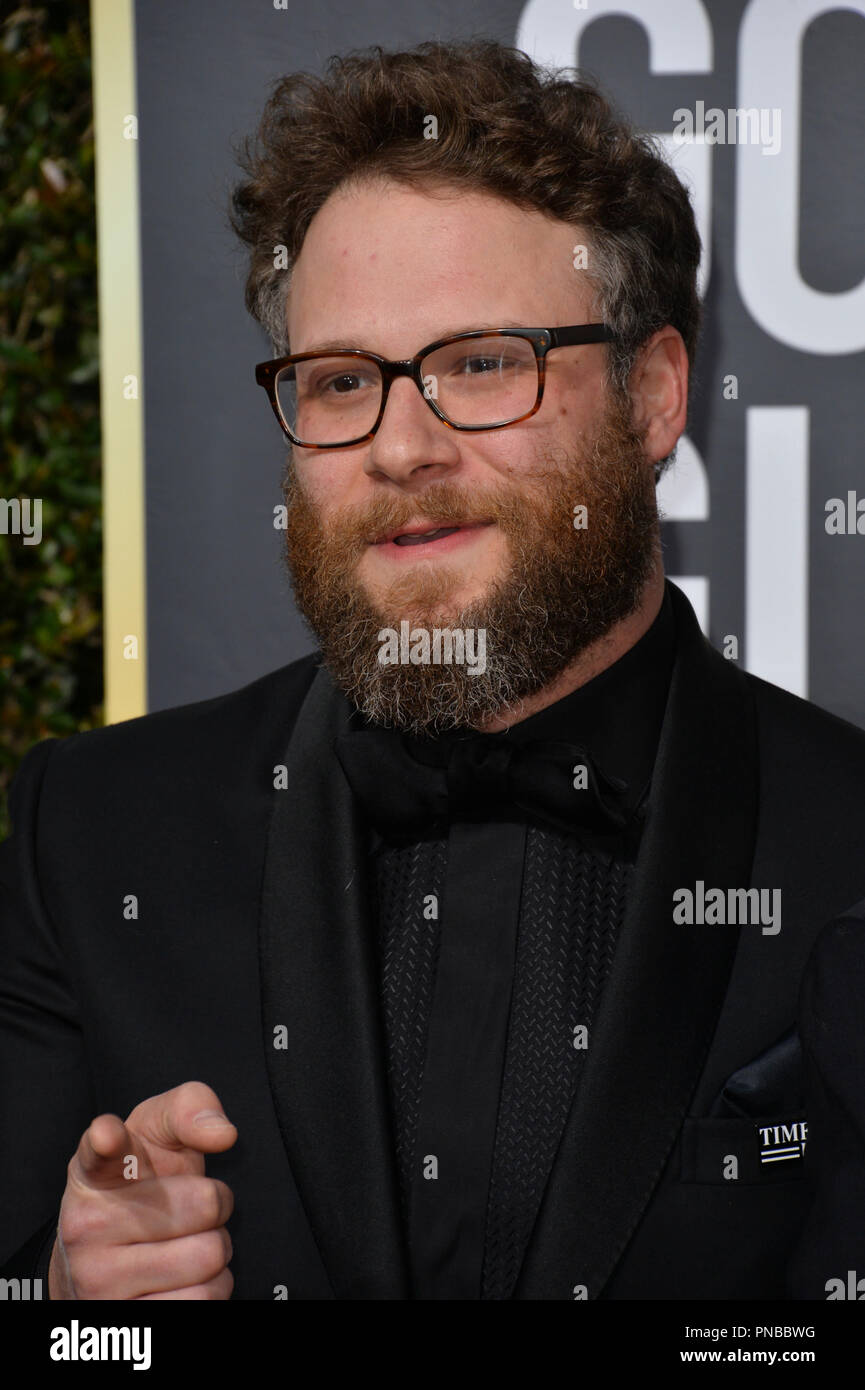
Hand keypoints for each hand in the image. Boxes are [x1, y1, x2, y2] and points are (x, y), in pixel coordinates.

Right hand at [48, 1081, 237, 1299]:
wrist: (101, 1257)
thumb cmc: (140, 1184)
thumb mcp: (157, 1135)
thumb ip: (190, 1109)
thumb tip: (223, 1133)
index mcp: (96, 1170)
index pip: (98, 1150)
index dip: (107, 1139)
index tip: (108, 1136)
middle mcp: (88, 1225)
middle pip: (205, 1204)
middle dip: (216, 1206)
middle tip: (190, 1209)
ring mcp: (98, 1280)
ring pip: (210, 1258)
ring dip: (214, 1251)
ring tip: (184, 1242)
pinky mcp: (121, 1321)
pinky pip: (203, 1302)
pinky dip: (210, 1289)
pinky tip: (181, 1279)